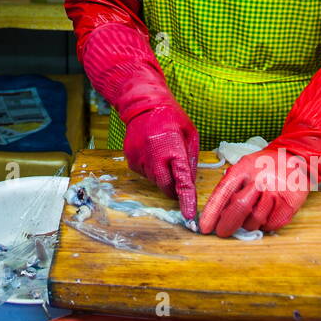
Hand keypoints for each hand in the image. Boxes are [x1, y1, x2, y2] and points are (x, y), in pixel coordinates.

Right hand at [123, 104, 199, 221]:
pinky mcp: (130, 159)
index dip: (186, 200)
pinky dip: (151, 169)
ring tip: (163, 154)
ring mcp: (139, 158)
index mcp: (173, 148)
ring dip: (162, 176)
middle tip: (178, 180)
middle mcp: (154, 155)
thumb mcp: (190, 134)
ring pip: (154, 180)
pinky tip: (152, 153)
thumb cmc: (171, 117)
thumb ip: (190, 159)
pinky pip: (144, 173)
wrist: (142, 104)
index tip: (189, 216)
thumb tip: (190, 182)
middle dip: (173, 190)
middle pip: (165, 186)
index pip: (182, 180)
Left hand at [199, 148, 312, 236]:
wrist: (295, 158)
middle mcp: (260, 179)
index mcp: (243, 168)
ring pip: (256, 219)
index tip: (204, 227)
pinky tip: (264, 217)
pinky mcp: (290, 203)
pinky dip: (265, 226)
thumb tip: (215, 212)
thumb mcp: (244, 166)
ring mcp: (276, 191)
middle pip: (239, 207)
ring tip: (249, 218)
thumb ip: (231, 185)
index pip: (223, 192)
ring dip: (248, 225)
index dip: (212, 212)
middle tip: (222, 232)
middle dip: (227, 224)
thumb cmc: (263, 166)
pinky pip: (272, 224)